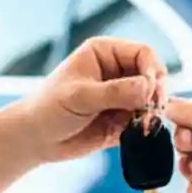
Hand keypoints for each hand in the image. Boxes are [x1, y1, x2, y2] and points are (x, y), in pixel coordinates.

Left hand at [20, 38, 166, 162]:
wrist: (36, 139)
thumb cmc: (49, 109)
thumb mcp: (80, 97)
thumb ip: (114, 92)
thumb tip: (146, 88)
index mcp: (105, 53)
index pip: (143, 53)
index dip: (151, 70)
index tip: (149, 91)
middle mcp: (117, 71)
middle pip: (153, 76)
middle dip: (156, 94)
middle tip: (151, 111)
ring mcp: (122, 96)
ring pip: (152, 100)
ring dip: (152, 113)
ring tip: (143, 126)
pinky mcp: (123, 119)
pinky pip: (145, 120)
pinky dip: (146, 128)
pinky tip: (138, 135)